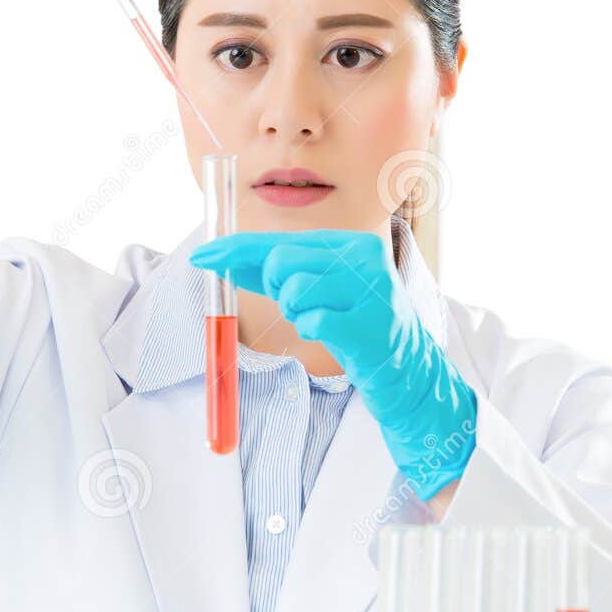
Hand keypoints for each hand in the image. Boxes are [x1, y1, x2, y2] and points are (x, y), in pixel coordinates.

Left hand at [189, 229, 476, 498]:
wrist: (408, 371)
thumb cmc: (357, 326)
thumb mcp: (322, 290)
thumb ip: (277, 273)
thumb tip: (222, 260)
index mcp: (352, 243)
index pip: (282, 240)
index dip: (238, 249)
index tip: (203, 256)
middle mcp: (365, 257)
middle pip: (282, 262)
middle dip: (277, 289)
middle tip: (302, 306)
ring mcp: (371, 289)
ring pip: (294, 292)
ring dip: (298, 314)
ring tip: (325, 321)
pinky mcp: (369, 324)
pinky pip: (312, 323)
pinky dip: (313, 332)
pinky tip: (336, 334)